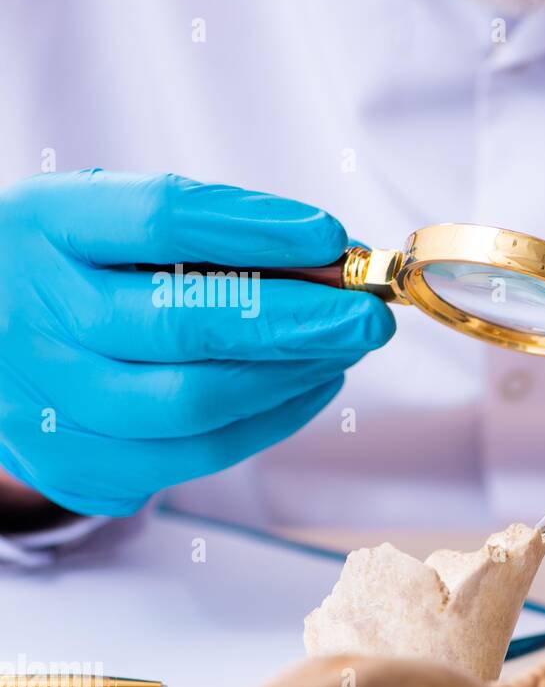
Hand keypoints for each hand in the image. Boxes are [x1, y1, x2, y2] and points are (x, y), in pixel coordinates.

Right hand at [0, 170, 393, 516]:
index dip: (254, 230)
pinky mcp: (75, 467)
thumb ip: (212, 230)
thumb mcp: (114, 221)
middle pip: (181, 324)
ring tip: (342, 351)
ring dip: (289, 377)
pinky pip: (194, 458)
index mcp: (40, 228)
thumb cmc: (74, 270)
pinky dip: (268, 421)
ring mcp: (45, 403)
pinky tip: (306, 387)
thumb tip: (328, 252)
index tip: (331, 236)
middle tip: (369, 317)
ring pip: (192, 404)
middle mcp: (29, 317)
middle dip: (295, 322)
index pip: (156, 219)